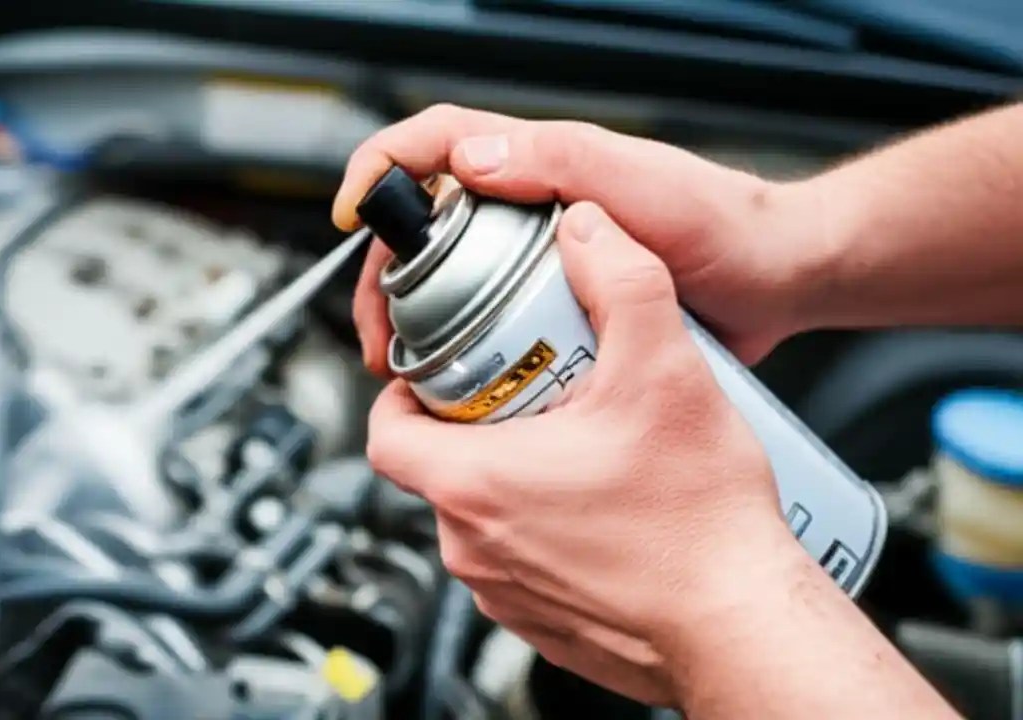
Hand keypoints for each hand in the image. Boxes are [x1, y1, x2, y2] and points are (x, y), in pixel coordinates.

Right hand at [334, 104, 829, 371]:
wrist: (776, 281)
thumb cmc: (723, 224)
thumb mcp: (639, 185)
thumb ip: (560, 164)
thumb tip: (469, 161)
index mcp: (538, 165)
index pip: (435, 144)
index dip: (382, 170)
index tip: (355, 214)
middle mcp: (529, 208)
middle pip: (426, 230)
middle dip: (386, 280)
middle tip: (383, 336)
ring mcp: (540, 261)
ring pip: (451, 284)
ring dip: (418, 326)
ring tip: (412, 375)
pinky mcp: (558, 307)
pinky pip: (493, 325)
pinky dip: (466, 354)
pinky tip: (465, 387)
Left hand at [365, 202, 808, 706]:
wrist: (742, 626)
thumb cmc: (699, 523)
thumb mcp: (664, 368)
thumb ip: (621, 279)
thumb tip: (586, 231)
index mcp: (474, 483)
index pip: (383, 429)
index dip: (401, 392)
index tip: (437, 371)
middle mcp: (474, 546)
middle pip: (435, 466)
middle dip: (474, 425)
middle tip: (531, 393)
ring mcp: (503, 593)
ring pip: (478, 516)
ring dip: (511, 476)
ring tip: (577, 445)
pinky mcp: (540, 623)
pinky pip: (518, 560)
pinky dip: (543, 529)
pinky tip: (603, 505)